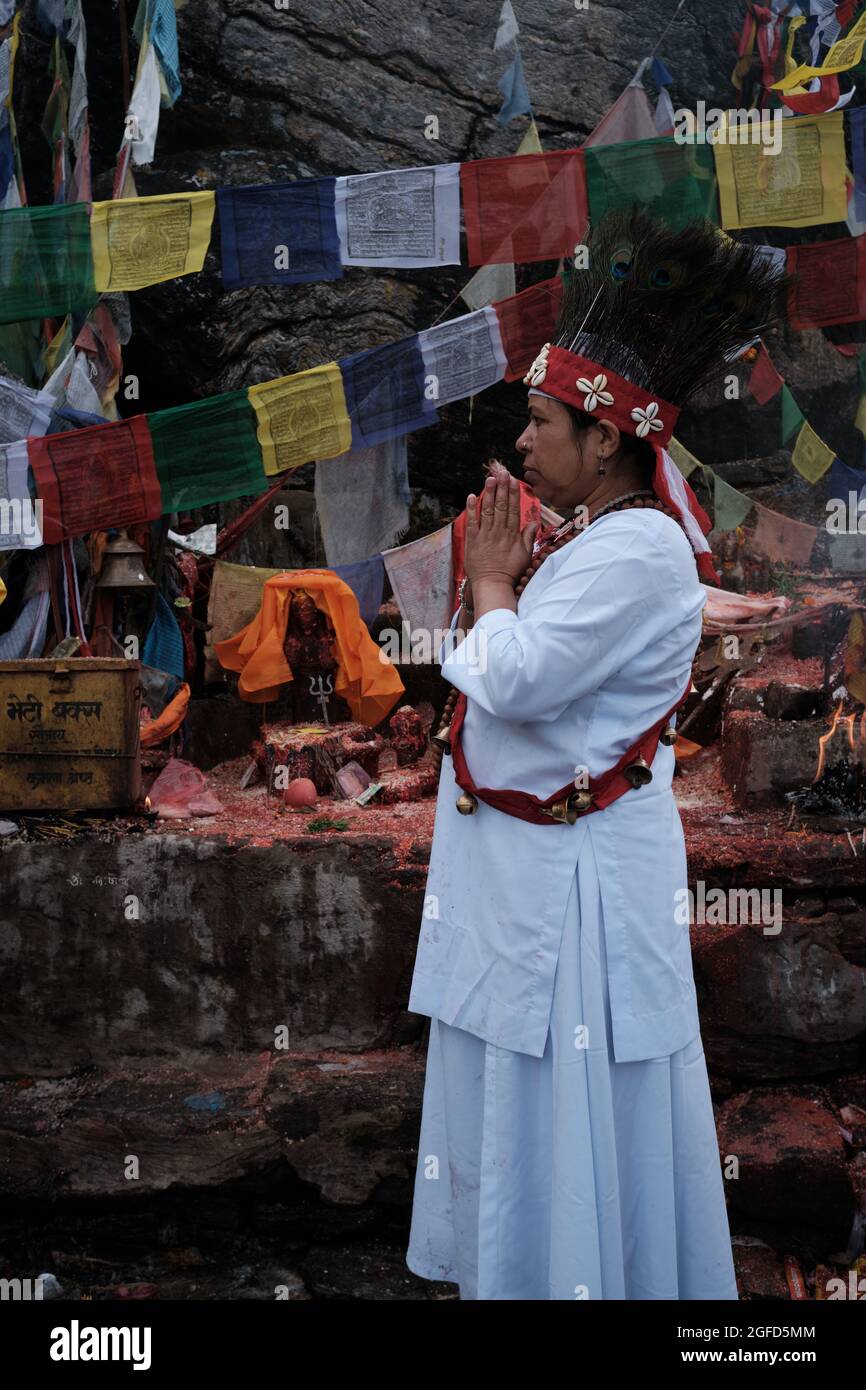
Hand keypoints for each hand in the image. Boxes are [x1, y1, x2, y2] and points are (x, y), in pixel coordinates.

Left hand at [464, 471, 536, 586]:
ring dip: (488, 493)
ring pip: (487, 510)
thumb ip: (529, 538)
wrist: (492, 585)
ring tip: (489, 479)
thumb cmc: (510, 572)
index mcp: (512, 535)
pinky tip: (471, 496)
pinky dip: (471, 509)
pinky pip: (472, 522)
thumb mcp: (525, 556)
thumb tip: (534, 523)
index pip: (513, 509)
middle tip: (502, 472)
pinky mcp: (472, 541)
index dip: (513, 494)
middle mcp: (499, 532)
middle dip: (501, 488)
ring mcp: (485, 536)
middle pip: (501, 506)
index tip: (513, 481)